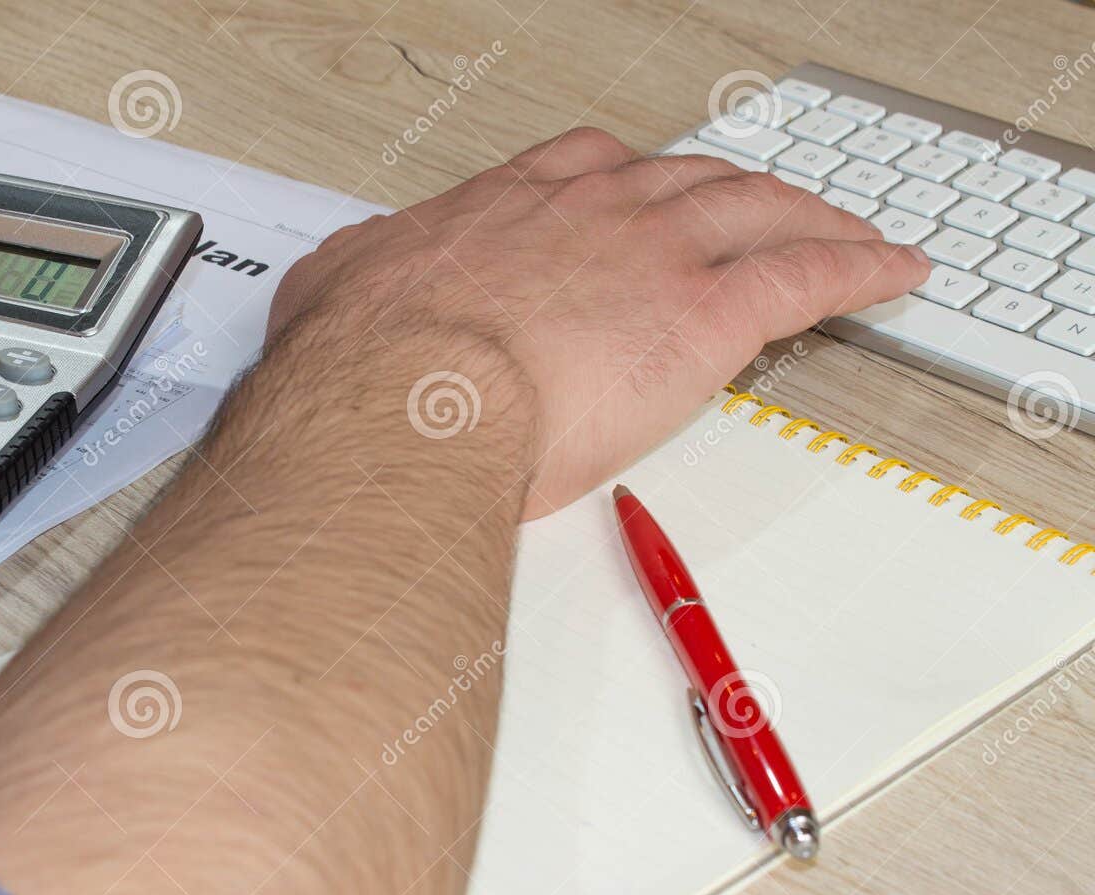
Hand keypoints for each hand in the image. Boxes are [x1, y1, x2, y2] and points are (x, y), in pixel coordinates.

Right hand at [267, 128, 928, 517]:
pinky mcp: (706, 314)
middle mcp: (588, 212)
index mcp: (505, 209)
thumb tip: (340, 290)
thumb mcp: (335, 296)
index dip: (629, 183)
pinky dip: (860, 268)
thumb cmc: (368, 366)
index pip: (587, 169)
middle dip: (732, 193)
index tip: (644, 197)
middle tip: (762, 211)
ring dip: (808, 216)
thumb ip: (355, 283)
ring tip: (841, 232)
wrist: (403, 395)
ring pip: (760, 209)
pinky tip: (890, 273)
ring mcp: (652, 252)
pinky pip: (809, 276)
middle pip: (687, 178)